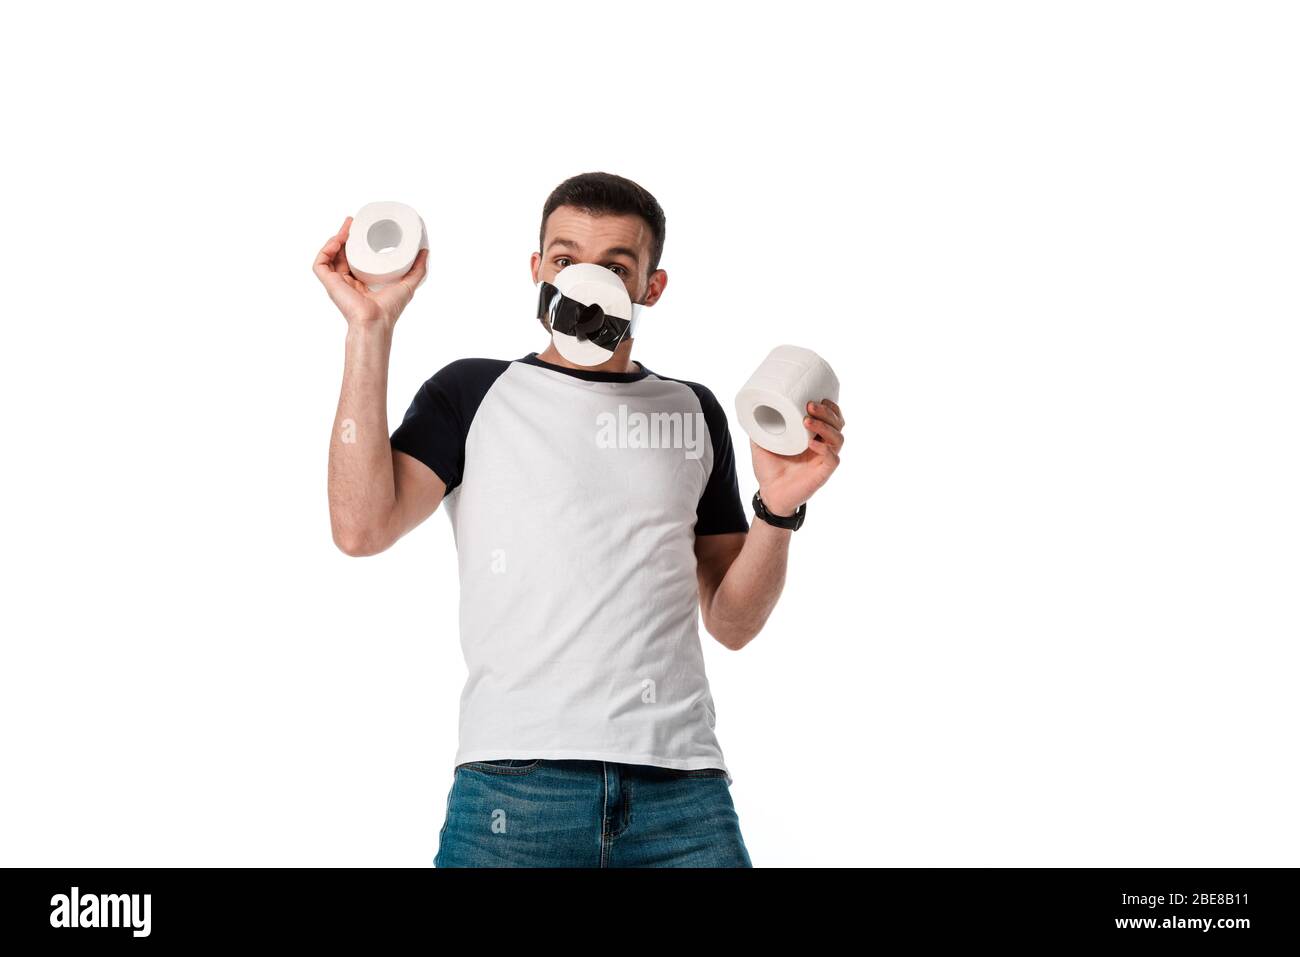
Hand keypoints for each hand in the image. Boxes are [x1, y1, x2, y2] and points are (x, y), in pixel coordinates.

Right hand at [312, 216, 428, 328]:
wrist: (376, 321)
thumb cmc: (389, 309)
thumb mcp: (408, 284)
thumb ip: (417, 269)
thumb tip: (425, 252)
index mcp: (361, 282)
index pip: (355, 257)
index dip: (356, 242)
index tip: (362, 228)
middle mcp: (347, 281)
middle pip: (341, 253)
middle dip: (345, 235)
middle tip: (353, 222)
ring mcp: (337, 282)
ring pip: (330, 255)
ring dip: (335, 238)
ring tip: (346, 227)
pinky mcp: (329, 283)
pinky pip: (320, 263)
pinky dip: (326, 250)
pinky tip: (336, 241)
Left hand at [750, 398, 844, 516]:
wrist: (768, 493)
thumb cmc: (769, 469)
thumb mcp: (762, 443)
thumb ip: (760, 427)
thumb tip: (753, 408)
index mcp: (813, 437)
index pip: (832, 417)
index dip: (829, 407)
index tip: (815, 398)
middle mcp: (822, 446)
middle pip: (838, 424)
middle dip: (826, 412)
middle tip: (809, 405)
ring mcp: (824, 460)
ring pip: (838, 438)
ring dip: (825, 426)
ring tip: (807, 421)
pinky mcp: (823, 473)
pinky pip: (833, 459)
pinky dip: (825, 449)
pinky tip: (812, 443)